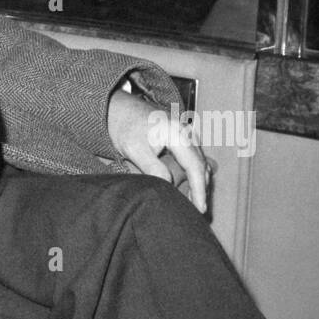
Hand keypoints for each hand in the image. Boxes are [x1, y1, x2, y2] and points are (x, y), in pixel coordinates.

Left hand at [105, 89, 210, 213]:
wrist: (117, 107)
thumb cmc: (124, 126)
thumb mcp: (134, 149)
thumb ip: (153, 169)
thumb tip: (169, 188)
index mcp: (177, 133)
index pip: (195, 166)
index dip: (200, 190)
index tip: (199, 209)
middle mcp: (186, 132)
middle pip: (201, 165)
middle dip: (202, 189)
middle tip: (197, 211)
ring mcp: (185, 132)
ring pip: (199, 161)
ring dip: (198, 181)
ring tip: (193, 202)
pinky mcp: (181, 136)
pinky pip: (193, 156)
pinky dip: (193, 172)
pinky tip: (188, 186)